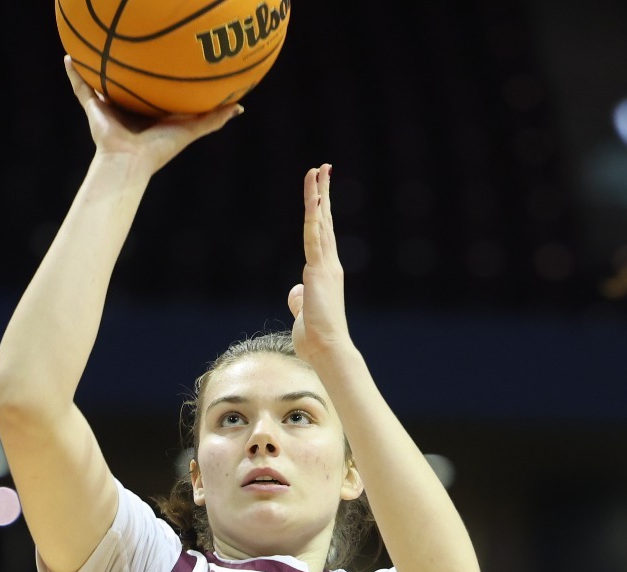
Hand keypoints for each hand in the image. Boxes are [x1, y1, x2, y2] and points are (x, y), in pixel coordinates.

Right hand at [64, 59, 240, 175]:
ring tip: (96, 45)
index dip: (160, 78)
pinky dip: (74, 74)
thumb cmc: (160, 149)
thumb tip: (239, 107)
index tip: (167, 59)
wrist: (130, 162)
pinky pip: (81, 88)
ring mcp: (110, 108)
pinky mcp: (93, 109)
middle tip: (132, 46)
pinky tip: (69, 57)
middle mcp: (129, 109)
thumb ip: (213, 120)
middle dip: (129, 69)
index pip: (156, 91)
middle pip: (129, 84)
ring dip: (98, 68)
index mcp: (150, 114)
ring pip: (103, 83)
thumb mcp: (190, 130)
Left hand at [290, 164, 351, 361]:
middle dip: (323, 193)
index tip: (321, 191)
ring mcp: (325, 265)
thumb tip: (296, 292)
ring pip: (320, 222)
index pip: (323, 235)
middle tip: (323, 168)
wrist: (328, 348)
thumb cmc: (316, 337)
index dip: (321, 211)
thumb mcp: (303, 313)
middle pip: (324, 221)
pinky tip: (314, 195)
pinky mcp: (319, 269)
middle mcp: (329, 264)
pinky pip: (314, 235)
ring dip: (318, 194)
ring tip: (318, 170)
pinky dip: (314, 213)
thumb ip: (300, 299)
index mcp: (325, 272)